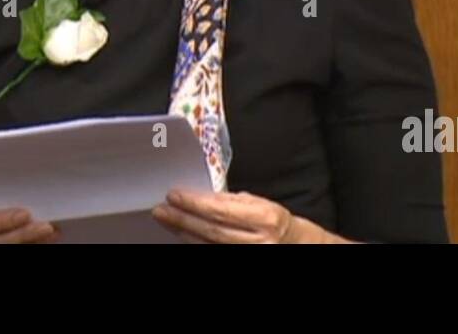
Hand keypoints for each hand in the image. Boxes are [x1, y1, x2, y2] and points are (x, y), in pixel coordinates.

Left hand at [151, 189, 305, 243]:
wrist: (296, 245)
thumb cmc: (275, 221)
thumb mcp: (260, 204)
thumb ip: (232, 201)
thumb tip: (199, 197)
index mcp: (266, 218)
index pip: (223, 210)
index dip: (195, 203)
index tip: (174, 195)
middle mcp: (259, 241)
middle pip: (213, 231)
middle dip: (183, 219)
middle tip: (161, 210)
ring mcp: (250, 255)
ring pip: (210, 246)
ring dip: (184, 233)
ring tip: (167, 220)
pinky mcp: (242, 262)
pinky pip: (213, 253)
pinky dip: (195, 244)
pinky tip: (182, 235)